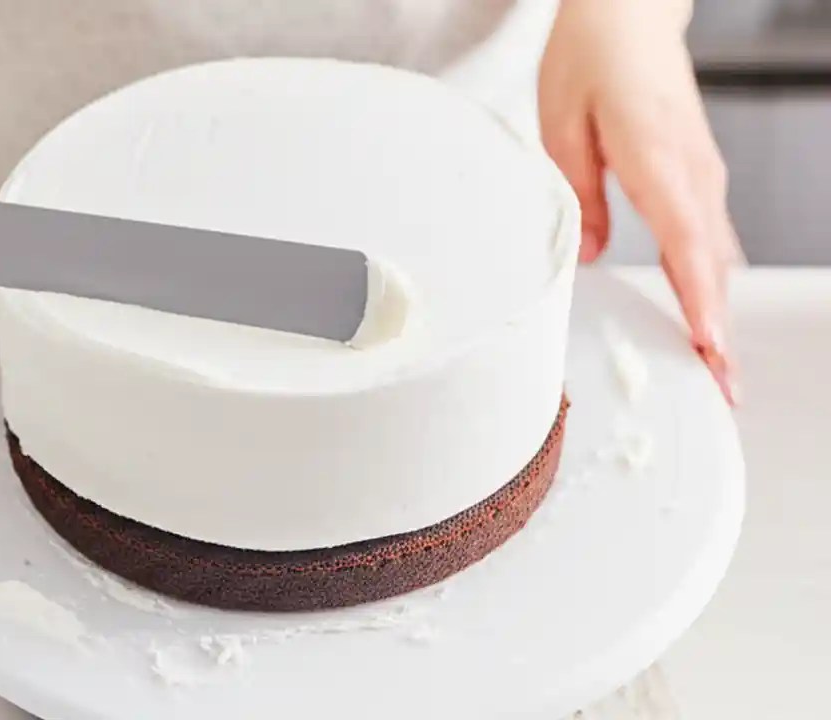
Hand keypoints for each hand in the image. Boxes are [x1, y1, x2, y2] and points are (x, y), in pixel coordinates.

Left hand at [539, 0, 742, 403]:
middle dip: (720, 331)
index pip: (685, 241)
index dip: (698, 298)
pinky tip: (707, 322)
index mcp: (658, 158)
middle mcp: (693, 173)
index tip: (709, 344)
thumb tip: (591, 257)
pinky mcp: (698, 178)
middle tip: (723, 392)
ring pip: (716, 259)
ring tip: (719, 373)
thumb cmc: (591, 60)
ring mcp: (703, 177)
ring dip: (719, 316)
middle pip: (712, 265)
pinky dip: (710, 286)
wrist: (631, 14)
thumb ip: (578, 195)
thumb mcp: (561, 123)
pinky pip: (709, 242)